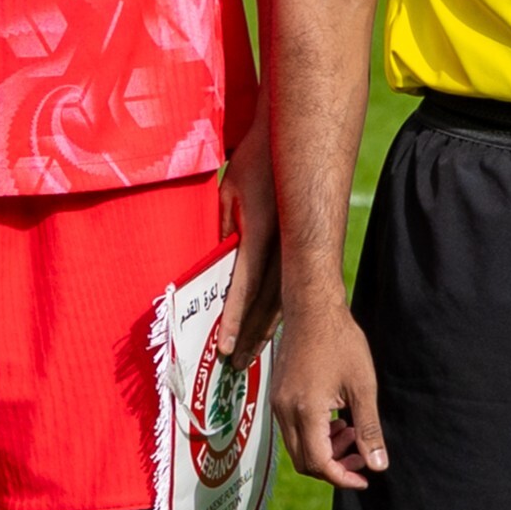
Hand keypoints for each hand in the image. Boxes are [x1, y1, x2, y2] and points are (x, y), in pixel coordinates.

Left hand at [213, 118, 282, 363]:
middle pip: (266, 302)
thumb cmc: (252, 162)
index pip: (243, 285)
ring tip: (251, 357)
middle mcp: (282, 247)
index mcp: (260, 234)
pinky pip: (288, 286)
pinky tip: (273, 330)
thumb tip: (208, 261)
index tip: (225, 346)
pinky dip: (278, 311)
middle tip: (236, 367)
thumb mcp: (226, 192)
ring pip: (281, 299)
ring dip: (266, 330)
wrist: (293, 142)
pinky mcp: (302, 247)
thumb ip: (219, 227)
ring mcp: (296, 249)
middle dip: (250, 336)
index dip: (234, 318)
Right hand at [271, 301, 386, 489]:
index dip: (343, 478)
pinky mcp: (277, 395)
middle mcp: (284, 412)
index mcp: (306, 411)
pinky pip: (292, 430)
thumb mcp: (363, 388)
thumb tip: (378, 465)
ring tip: (351, 433)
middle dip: (334, 467)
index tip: (365, 478)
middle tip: (361, 457)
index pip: (319, 463)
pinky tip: (336, 419)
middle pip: (304, 461)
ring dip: (324, 451)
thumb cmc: (341, 343)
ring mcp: (277, 403)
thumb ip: (369, 430)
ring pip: (297, 447)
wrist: (312, 310)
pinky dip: (314, 435)